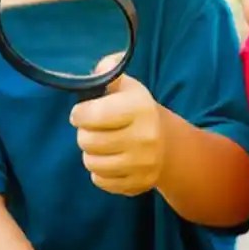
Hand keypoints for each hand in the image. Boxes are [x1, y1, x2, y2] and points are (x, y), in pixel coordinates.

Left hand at [70, 54, 164, 196]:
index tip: (81, 112)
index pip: (92, 115)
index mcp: (139, 108)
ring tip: (101, 144)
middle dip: (84, 133)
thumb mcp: (127, 87)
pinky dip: (100, 172)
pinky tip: (110, 160)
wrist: (169, 145)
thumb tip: (102, 65)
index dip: (79, 113)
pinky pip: (100, 181)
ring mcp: (143, 164)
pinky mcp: (138, 184)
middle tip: (93, 129)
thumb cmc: (138, 111)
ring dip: (91, 153)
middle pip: (87, 140)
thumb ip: (109, 72)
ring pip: (91, 163)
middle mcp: (144, 137)